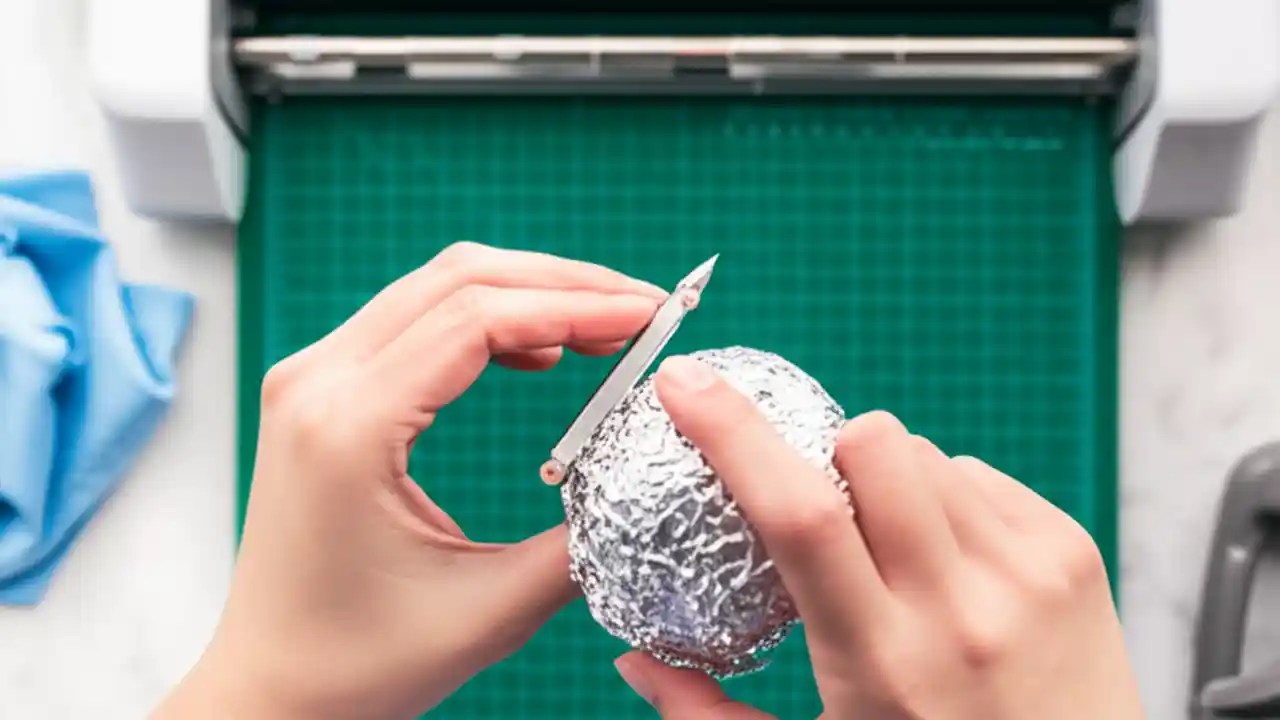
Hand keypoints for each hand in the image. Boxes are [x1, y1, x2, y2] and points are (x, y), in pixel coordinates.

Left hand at [153, 243, 663, 719]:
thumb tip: (656, 480)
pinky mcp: (320, 391)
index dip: (577, 304)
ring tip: (604, 328)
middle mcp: (316, 383)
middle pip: (459, 279)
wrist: (270, 689)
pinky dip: (486, 319)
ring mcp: (310, 379)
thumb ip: (582, 541)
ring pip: (437, 288)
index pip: (478, 320)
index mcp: (348, 428)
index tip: (650, 314)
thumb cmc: (359, 663)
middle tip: (642, 310)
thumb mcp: (490, 611)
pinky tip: (537, 351)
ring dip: (528, 293)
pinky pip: (413, 320)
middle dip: (563, 283)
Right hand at [614, 356, 1143, 719]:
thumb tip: (634, 661)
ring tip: (897, 557)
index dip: (732, 434)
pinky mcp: (1072, 552)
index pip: (800, 516)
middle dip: (827, 450)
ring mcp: (1027, 573)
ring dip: (886, 480)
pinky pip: (976, 471)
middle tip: (825, 510)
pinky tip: (951, 565)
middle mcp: (959, 609)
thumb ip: (711, 719)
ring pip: (923, 451)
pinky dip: (944, 498)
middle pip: (873, 446)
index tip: (683, 382)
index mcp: (880, 663)